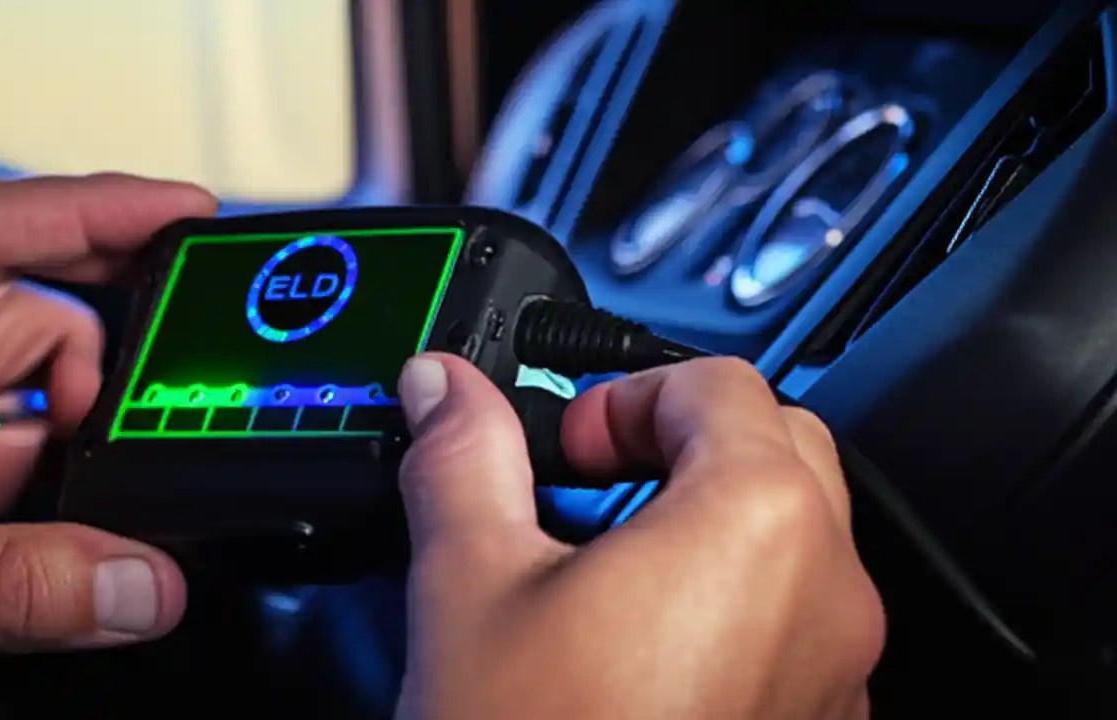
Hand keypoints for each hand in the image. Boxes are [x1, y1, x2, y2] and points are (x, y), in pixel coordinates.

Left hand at [0, 174, 216, 650]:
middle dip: (108, 336)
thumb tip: (139, 584)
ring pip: (25, 376)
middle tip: (183, 356)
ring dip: (78, 423)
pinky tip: (45, 519)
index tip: (186, 211)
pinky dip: (48, 474)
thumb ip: (0, 583)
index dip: (98, 207)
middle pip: (26, 298)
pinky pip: (10, 439)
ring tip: (97, 475)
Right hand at [393, 354, 883, 718]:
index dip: (627, 395)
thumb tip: (446, 388)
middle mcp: (825, 592)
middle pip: (775, 445)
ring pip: (794, 535)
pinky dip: (733, 601)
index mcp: (756, 524)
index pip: (718, 384)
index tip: (569, 446)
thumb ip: (462, 458)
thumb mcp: (470, 584)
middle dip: (677, 445)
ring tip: (604, 576)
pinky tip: (640, 653)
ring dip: (706, 522)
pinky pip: (797, 621)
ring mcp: (836, 670)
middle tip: (590, 494)